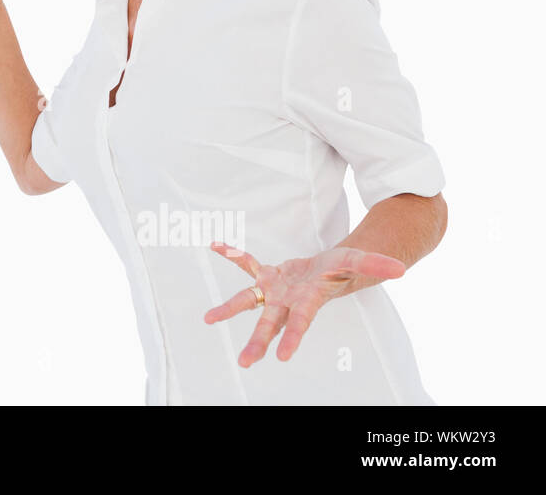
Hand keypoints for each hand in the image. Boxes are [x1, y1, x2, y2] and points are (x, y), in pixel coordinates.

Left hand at [203, 240, 405, 366]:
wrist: (331, 268)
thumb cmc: (345, 268)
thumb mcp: (359, 261)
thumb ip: (376, 265)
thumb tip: (400, 270)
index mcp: (308, 301)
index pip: (299, 323)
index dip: (292, 338)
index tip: (281, 357)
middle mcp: (287, 301)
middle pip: (270, 323)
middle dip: (258, 342)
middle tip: (245, 363)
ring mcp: (274, 289)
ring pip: (248, 300)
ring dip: (228, 309)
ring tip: (208, 319)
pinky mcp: (267, 274)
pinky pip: (247, 265)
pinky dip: (233, 256)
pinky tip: (216, 246)